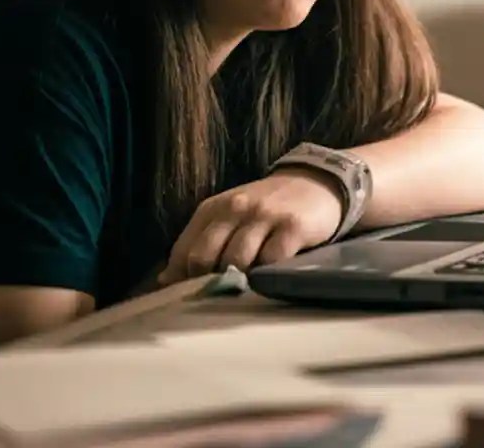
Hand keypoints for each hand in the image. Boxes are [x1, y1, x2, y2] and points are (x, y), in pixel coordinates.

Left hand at [156, 167, 343, 284]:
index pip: (184, 252)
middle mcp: (235, 209)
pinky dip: (268, 276)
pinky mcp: (292, 226)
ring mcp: (264, 216)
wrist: (317, 184)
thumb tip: (165, 280)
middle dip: (208, 282)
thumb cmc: (267, 209)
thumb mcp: (228, 219)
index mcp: (212, 209)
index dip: (183, 281)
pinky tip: (271, 278)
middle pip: (204, 258)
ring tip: (246, 290)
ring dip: (239, 280)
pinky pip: (272, 260)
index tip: (190, 299)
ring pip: (237, 261)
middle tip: (220, 297)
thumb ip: (199, 245)